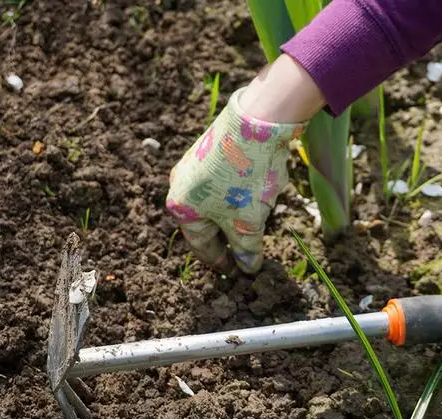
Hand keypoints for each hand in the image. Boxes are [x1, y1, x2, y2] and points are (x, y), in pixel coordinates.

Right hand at [166, 88, 305, 273]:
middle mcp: (180, 186)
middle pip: (208, 224)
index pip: (202, 247)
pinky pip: (224, 183)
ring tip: (260, 218)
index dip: (223, 263)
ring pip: (218, 202)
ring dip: (238, 214)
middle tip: (249, 252)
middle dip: (231, 238)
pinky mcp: (211, 150)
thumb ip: (246, 250)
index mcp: (181, 209)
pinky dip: (240, 194)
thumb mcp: (248, 223)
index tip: (239, 274)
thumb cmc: (245, 178)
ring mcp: (194, 166)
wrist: (257, 121)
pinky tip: (260, 191)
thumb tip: (248, 267)